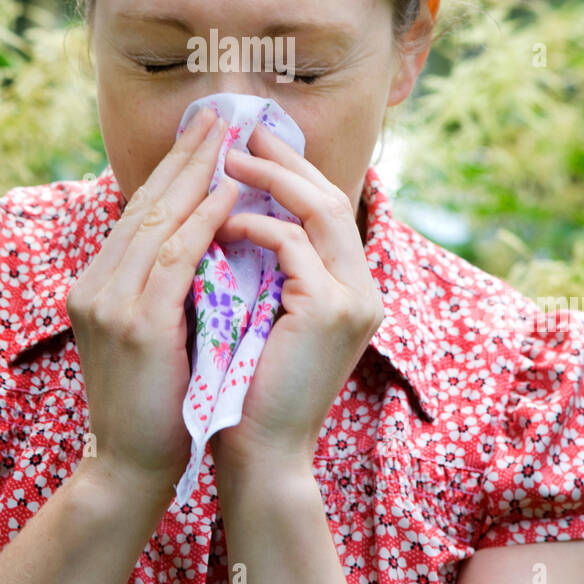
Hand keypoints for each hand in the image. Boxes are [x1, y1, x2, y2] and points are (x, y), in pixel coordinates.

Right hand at [65, 104, 238, 496]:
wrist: (129, 466)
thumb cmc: (155, 403)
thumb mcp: (152, 332)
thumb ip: (165, 285)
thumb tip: (206, 237)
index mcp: (96, 283)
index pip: (138, 212)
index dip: (171, 169)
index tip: (202, 134)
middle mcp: (94, 283)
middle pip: (145, 203)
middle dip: (184, 155)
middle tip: (217, 114)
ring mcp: (110, 301)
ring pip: (158, 219)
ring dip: (197, 173)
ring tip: (229, 138)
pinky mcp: (136, 322)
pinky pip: (176, 256)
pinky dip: (203, 220)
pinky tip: (230, 194)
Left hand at [209, 124, 383, 479]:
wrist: (258, 454)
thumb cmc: (245, 387)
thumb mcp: (259, 313)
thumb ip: (261, 266)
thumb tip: (228, 207)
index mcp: (349, 287)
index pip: (325, 208)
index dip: (290, 169)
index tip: (250, 141)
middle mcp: (363, 288)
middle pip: (330, 196)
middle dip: (283, 158)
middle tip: (239, 130)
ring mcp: (355, 298)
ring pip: (319, 209)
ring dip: (269, 179)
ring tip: (225, 160)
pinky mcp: (331, 310)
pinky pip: (293, 245)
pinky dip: (255, 226)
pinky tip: (220, 222)